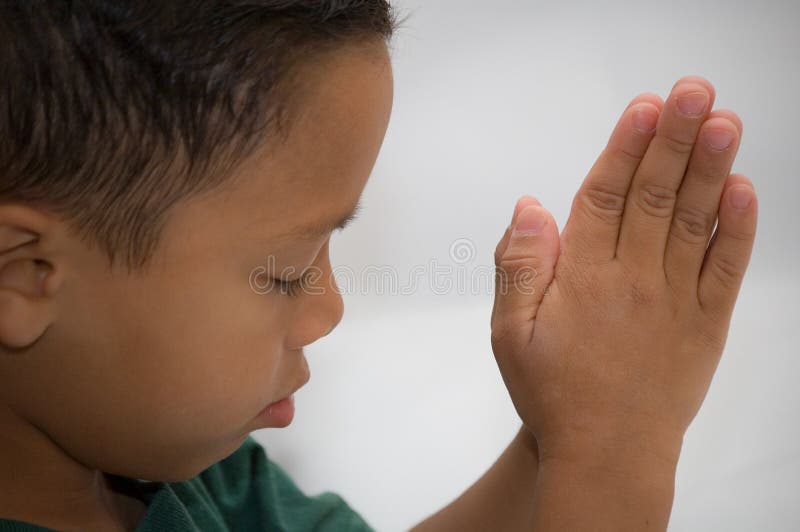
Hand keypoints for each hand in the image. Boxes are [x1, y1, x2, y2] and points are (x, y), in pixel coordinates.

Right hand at [490, 76, 756, 465]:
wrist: (609, 455)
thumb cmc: (554, 393)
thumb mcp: (510, 333)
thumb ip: (519, 265)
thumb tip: (531, 206)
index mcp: (583, 277)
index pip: (606, 196)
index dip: (625, 146)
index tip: (645, 106)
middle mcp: (634, 278)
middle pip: (655, 195)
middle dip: (673, 138)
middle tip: (693, 90)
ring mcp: (676, 299)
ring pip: (694, 221)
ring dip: (710, 168)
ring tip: (723, 121)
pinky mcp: (707, 323)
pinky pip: (726, 269)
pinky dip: (738, 228)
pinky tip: (743, 190)